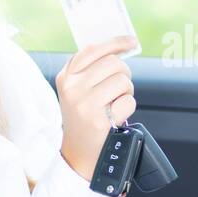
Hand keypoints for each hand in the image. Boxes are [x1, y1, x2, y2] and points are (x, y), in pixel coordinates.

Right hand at [56, 35, 137, 181]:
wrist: (78, 155)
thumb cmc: (83, 119)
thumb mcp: (76, 92)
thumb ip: (92, 70)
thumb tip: (120, 49)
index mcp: (66, 77)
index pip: (92, 50)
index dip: (115, 43)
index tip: (131, 42)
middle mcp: (72, 88)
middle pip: (113, 63)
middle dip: (124, 73)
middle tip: (120, 88)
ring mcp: (84, 104)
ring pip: (123, 81)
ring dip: (126, 92)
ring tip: (115, 104)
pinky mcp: (98, 121)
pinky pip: (128, 102)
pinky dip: (128, 108)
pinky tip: (116, 116)